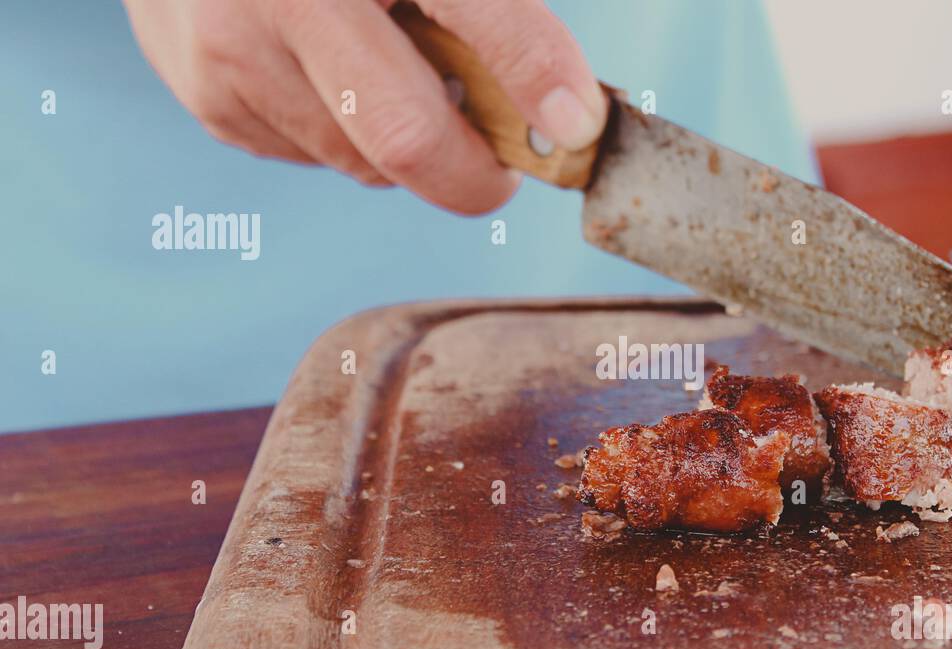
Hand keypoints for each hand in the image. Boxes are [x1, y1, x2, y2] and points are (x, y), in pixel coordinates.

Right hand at [123, 0, 607, 213]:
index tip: (579, 124)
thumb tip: (556, 110)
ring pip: (367, 162)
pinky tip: (333, 79)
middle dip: (476, 170)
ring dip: (407, 145)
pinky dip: (351, 138)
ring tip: (393, 76)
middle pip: (405, 134)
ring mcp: (232, 53)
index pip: (469, 7)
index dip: (533, 71)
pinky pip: (321, 158)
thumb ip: (478, 11)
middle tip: (505, 163)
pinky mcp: (214, 103)